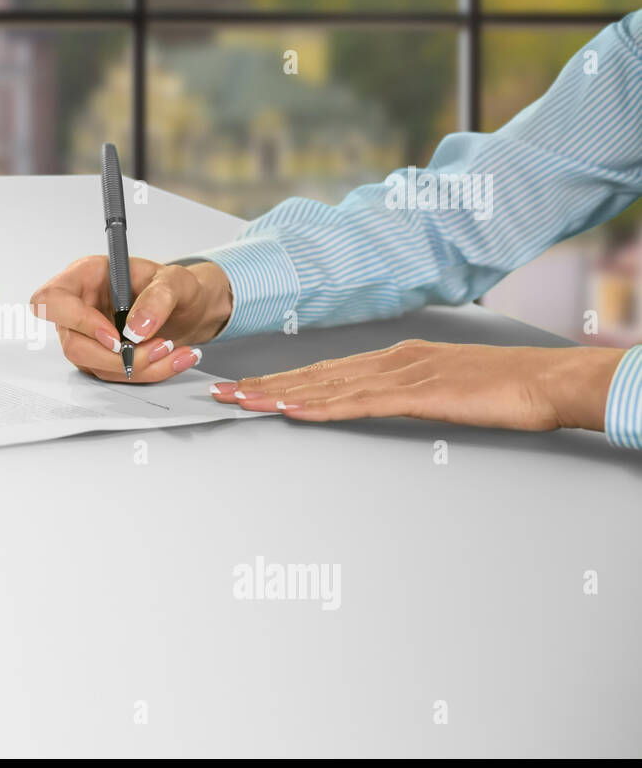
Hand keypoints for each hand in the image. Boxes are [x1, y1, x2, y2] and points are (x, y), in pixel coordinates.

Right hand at [30, 256, 232, 381]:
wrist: (188, 309)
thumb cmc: (173, 287)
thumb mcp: (174, 281)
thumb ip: (158, 298)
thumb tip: (137, 328)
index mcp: (85, 277)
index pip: (52, 300)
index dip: (77, 322)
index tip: (115, 335)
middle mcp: (80, 307)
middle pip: (73, 345)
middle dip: (116, 356)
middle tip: (156, 347)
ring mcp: (87, 337)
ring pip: (94, 366)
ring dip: (138, 366)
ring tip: (172, 350)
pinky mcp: (101, 358)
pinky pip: (116, 376)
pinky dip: (149, 372)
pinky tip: (173, 359)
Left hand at [212, 339, 626, 431]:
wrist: (545, 380)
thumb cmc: (502, 387)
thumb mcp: (441, 388)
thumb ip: (405, 394)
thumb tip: (376, 404)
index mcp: (395, 358)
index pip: (325, 371)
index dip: (281, 379)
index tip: (246, 386)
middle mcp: (390, 360)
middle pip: (314, 375)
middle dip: (264, 384)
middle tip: (222, 392)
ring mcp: (401, 374)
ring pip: (327, 386)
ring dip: (280, 394)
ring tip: (241, 401)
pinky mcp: (416, 393)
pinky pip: (358, 402)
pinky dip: (320, 406)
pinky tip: (293, 409)